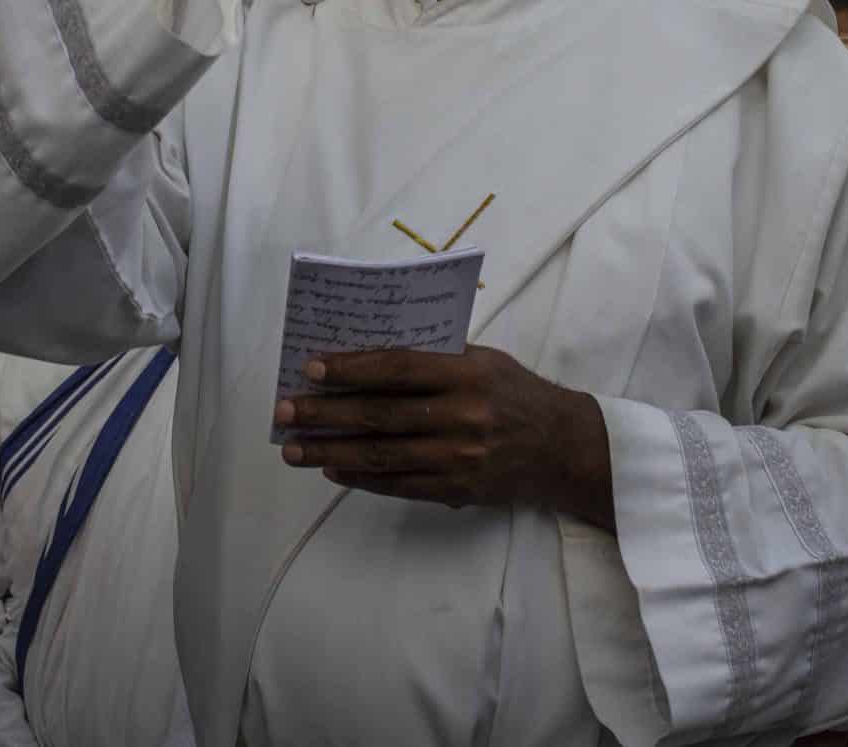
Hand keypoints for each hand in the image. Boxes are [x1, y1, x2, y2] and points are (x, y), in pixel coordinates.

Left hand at [273, 345, 614, 528]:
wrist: (563, 448)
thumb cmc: (515, 393)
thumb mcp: (484, 360)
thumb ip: (434, 357)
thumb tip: (366, 356)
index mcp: (469, 374)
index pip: (399, 368)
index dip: (352, 369)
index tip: (312, 369)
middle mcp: (463, 416)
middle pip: (381, 415)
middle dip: (325, 413)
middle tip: (285, 411)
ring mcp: (460, 458)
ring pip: (382, 455)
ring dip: (331, 452)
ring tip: (294, 449)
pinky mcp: (457, 490)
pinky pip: (399, 485)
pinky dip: (362, 478)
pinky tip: (333, 470)